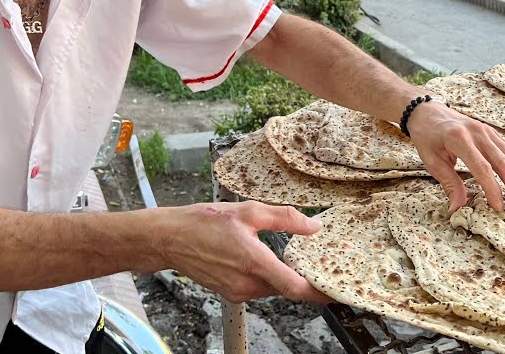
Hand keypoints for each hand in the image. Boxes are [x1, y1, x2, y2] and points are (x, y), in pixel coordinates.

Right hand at [162, 201, 331, 304]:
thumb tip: (313, 227)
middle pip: (286, 287)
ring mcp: (237, 292)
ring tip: (288, 256)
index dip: (318, 292)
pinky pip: (257, 288)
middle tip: (315, 262)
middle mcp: (246, 284)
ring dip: (282, 276)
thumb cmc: (204, 222)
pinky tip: (262, 258)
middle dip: (301, 278)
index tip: (334, 290)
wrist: (170, 239)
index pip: (294, 287)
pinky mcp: (229, 293)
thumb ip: (284, 218)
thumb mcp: (248, 211)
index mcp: (254, 263)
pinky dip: (265, 277)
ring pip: (271, 288)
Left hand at [407, 102, 504, 214]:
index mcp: (459, 139)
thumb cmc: (428, 137)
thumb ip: (448, 184)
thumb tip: (457, 210)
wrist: (429, 111)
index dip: (493, 189)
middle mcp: (479, 133)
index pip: (482, 167)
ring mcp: (489, 131)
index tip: (499, 208)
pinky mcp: (495, 133)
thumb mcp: (431, 161)